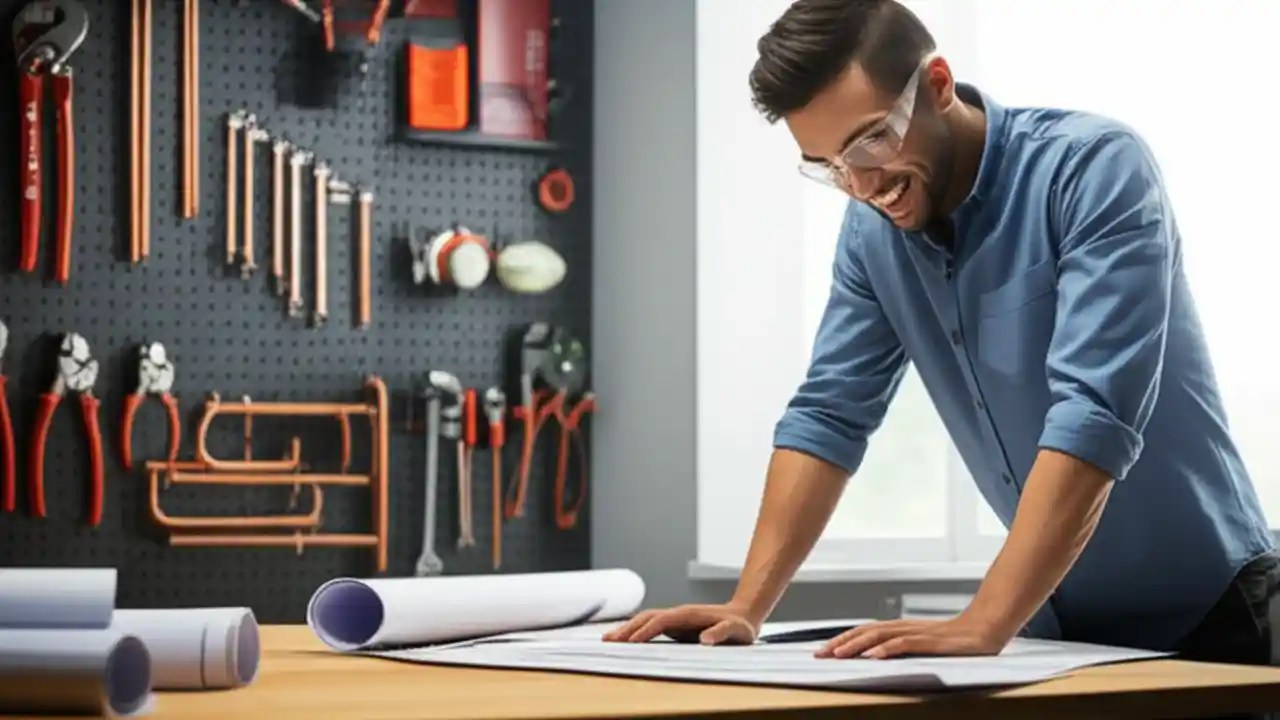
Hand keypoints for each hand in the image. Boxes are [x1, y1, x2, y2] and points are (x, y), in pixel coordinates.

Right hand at [602, 603, 759, 644]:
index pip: (661, 621)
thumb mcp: (737, 631)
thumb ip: (721, 633)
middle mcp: (678, 614)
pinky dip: (635, 631)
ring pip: (645, 620)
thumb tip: (704, 640)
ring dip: (627, 629)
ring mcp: (675, 619)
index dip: (645, 631)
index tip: (631, 643)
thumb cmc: (740, 626)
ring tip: (608, 639)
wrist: (742, 615)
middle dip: (627, 628)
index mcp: (688, 615)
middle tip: (608, 641)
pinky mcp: (674, 626)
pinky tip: (626, 639)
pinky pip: (649, 627)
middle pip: (646, 618)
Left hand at [816, 614, 1010, 659]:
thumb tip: (876, 659)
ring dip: (857, 645)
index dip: (842, 639)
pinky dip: (887, 649)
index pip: (865, 631)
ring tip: (838, 654)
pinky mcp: (931, 641)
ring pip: (880, 636)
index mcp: (901, 628)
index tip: (823, 650)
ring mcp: (917, 633)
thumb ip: (903, 649)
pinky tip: (873, 655)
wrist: (986, 629)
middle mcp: (905, 627)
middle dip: (840, 643)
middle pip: (865, 631)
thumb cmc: (957, 642)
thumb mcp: (924, 646)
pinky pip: (904, 644)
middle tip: (820, 654)